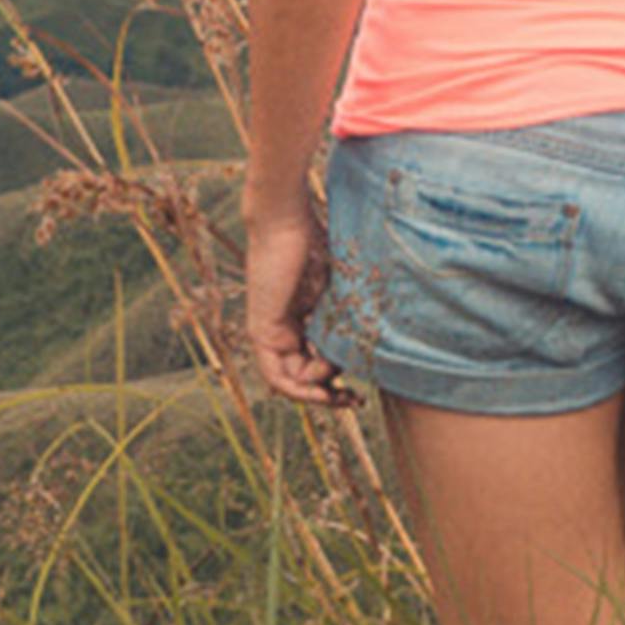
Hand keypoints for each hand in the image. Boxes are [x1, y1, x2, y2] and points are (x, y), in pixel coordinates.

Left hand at [245, 198, 350, 405]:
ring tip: (339, 396)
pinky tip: (318, 391)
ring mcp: (272, 331)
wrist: (288, 220)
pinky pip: (275, 375)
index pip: (320, 362)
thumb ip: (345, 327)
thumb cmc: (319, 242)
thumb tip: (355, 362)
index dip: (340, 381)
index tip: (363, 390)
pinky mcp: (261, 331)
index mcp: (307, 318)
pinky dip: (295, 389)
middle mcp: (288, 329)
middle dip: (330, 396)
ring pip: (292, 380)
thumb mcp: (340, 295)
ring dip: (316, 394)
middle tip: (355, 404)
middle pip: (306, 377)